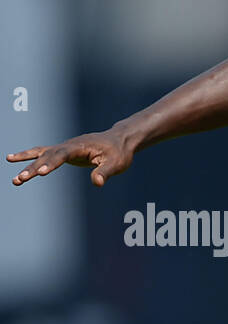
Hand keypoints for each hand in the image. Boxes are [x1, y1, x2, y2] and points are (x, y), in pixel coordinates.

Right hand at [8, 126, 137, 186]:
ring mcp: (64, 147)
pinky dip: (28, 156)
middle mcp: (68, 145)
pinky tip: (12, 159)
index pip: (62, 155)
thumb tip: (97, 183)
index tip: (40, 172)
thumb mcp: (116, 163)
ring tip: (15, 179)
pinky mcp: (63, 151)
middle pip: (47, 156)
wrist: (119, 141)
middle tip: (20, 179)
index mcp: (80, 146)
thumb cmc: (119, 152)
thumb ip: (105, 172)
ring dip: (27, 165)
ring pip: (41, 155)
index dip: (51, 163)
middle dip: (32, 168)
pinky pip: (42, 153)